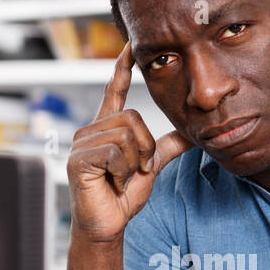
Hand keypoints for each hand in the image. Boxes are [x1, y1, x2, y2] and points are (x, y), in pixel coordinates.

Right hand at [67, 42, 190, 243]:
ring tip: (122, 178)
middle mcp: (92, 130)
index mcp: (108, 128)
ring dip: (133, 163)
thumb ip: (167, 147)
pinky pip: (115, 153)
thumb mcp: (151, 166)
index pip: (115, 90)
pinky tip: (112, 182)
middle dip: (144, 147)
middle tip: (136, 170)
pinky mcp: (78, 159)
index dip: (123, 68)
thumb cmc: (123, 195)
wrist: (108, 224)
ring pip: (126, 136)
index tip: (131, 45)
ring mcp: (82, 143)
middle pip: (133, 117)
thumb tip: (192, 134)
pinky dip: (122, 172)